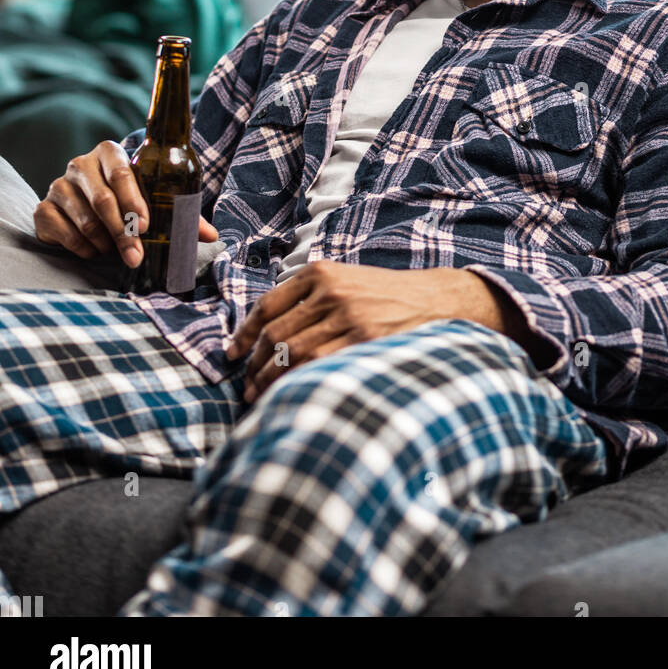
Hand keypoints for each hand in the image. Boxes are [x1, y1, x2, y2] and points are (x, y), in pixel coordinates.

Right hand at [33, 140, 217, 267]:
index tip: (147, 225)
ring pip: (84, 219)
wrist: (81, 206)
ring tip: (114, 251)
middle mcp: (81, 164)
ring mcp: (59, 184)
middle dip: (123, 232)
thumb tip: (212, 236)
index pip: (122, 172)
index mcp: (109, 153)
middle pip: (103, 199)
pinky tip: (93, 251)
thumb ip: (179, 214)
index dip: (134, 200)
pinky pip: (62, 232)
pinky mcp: (43, 208)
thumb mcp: (150, 201)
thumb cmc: (125, 200)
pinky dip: (81, 248)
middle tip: (136, 255)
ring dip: (104, 242)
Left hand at [226, 259, 507, 402]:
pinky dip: (297, 383)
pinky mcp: (364, 341)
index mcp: (320, 272)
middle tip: (245, 384)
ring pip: (292, 354)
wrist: (435, 300)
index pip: (267, 306)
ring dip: (269, 379)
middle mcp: (330, 292)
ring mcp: (347, 317)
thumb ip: (309, 296)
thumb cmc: (385, 295)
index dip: (244, 334)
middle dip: (254, 364)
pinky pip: (318, 367)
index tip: (232, 354)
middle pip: (276, 334)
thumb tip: (265, 333)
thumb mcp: (346, 279)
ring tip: (259, 396)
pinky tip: (289, 394)